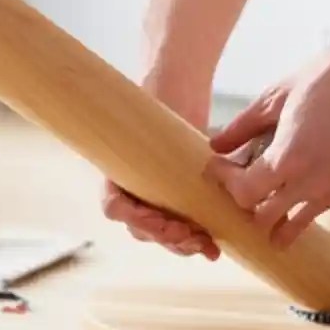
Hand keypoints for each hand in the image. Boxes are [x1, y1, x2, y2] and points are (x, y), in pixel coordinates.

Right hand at [100, 66, 220, 259]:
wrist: (178, 85)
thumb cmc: (160, 94)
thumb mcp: (152, 113)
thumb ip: (154, 138)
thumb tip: (163, 163)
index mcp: (114, 171)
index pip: (114, 207)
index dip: (137, 219)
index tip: (163, 219)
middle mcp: (130, 187)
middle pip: (140, 228)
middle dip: (167, 237)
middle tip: (193, 237)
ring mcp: (153, 195)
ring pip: (160, 234)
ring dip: (182, 244)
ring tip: (208, 245)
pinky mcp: (176, 198)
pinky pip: (179, 228)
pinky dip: (194, 239)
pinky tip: (215, 245)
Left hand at [204, 48, 329, 247]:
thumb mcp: (277, 96)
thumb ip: (243, 126)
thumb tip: (217, 145)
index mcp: (288, 159)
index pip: (243, 193)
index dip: (225, 182)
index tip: (218, 167)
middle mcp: (311, 184)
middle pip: (261, 217)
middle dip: (243, 202)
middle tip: (238, 180)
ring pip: (289, 225)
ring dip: (270, 216)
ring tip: (261, 198)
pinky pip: (314, 213)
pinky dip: (297, 209)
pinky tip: (291, 191)